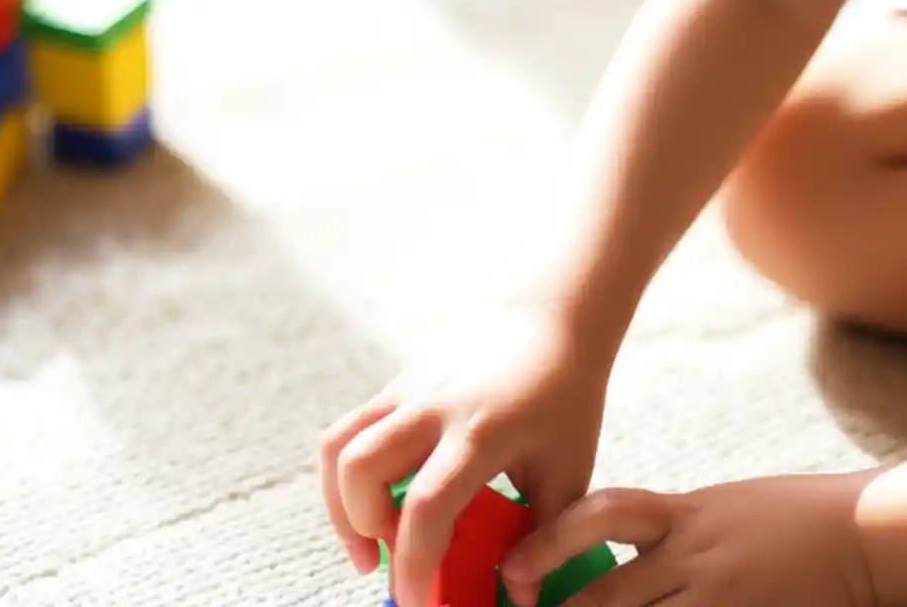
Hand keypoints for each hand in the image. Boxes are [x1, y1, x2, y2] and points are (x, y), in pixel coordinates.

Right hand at [319, 308, 612, 606]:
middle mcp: (433, 407)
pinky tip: (380, 496)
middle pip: (359, 470)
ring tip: (367, 537)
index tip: (415, 603)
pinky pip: (350, 429)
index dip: (413, 564)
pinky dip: (350, 472)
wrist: (551, 326)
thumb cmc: (565, 401)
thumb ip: (542, 538)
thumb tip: (517, 598)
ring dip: (340, 501)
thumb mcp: (568, 473)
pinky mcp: (396, 383)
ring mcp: (408, 389)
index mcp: (481, 432)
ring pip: (338, 445)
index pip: (426, 506)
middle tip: (382, 563)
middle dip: (359, 529)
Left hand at [501, 474, 875, 606]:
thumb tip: (586, 557)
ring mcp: (722, 600)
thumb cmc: (778, 518)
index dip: (548, 542)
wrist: (864, 535)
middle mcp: (694, 556)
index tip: (512, 571)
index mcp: (680, 514)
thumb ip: (652, 532)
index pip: (599, 515)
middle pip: (605, 598)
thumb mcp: (707, 509)